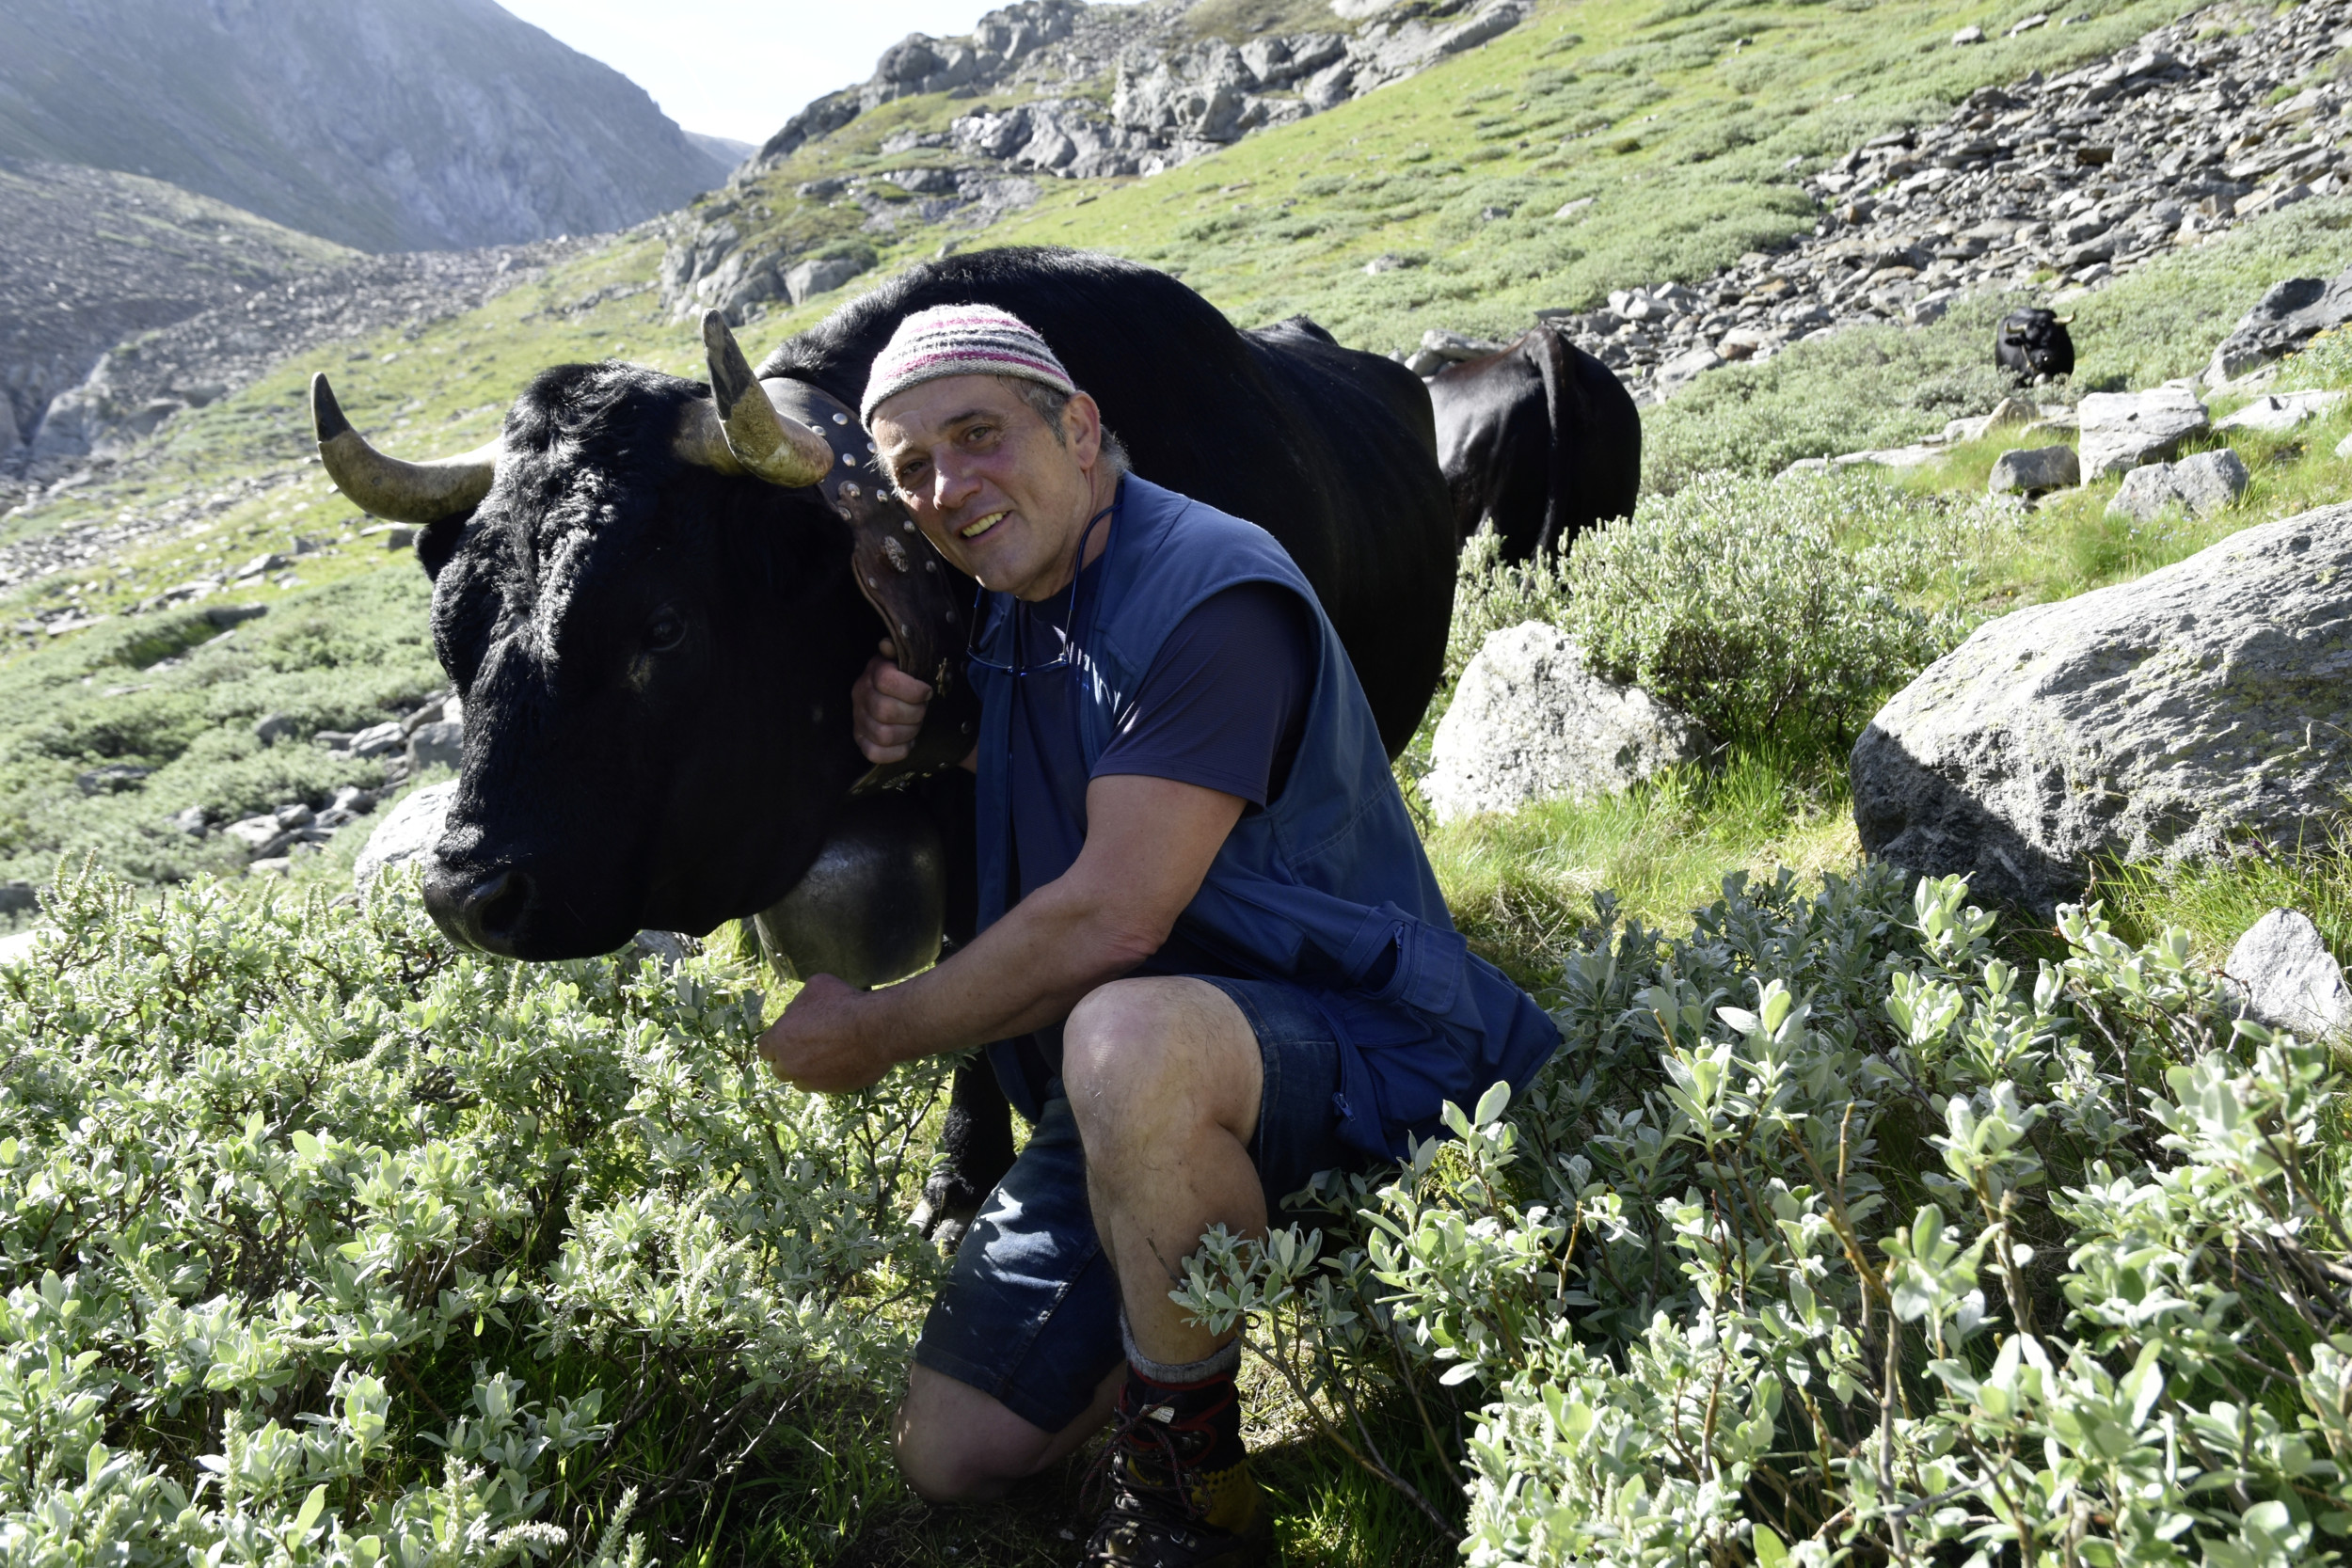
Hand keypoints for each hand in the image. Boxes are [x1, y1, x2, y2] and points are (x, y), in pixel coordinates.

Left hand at [759, 973, 894, 1091]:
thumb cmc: (845, 1003)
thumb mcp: (817, 986)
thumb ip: (800, 1000)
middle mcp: (791, 1065)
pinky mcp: (834, 1090)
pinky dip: (828, 1076)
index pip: (764, 1049)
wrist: (877, 1030)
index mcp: (780, 1039)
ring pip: (800, 1082)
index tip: (788, 1037)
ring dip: (807, 1071)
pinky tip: (842, 1061)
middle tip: (807, 1046)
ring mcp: (812, 1080)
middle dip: (789, 1059)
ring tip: (825, 1056)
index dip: (776, 1042)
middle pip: (780, 1069)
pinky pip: (824, 1086)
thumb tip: (797, 1009)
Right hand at [851, 638, 934, 763]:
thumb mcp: (909, 661)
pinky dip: (897, 752)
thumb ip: (901, 652)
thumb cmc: (910, 680)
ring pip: (883, 735)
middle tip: (924, 711)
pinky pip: (875, 754)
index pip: (886, 681)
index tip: (928, 692)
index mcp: (874, 672)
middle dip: (914, 714)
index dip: (912, 690)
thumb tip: (886, 645)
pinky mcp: (860, 740)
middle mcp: (860, 694)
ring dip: (908, 733)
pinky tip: (907, 742)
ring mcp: (858, 719)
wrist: (902, 700)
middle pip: (886, 711)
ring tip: (916, 726)